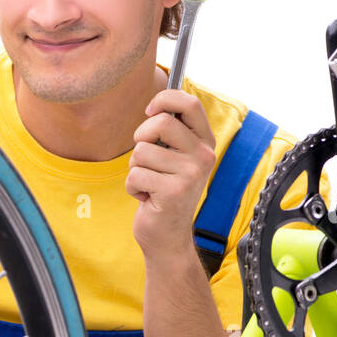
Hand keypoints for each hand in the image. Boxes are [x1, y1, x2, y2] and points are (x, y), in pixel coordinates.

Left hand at [126, 89, 216, 261]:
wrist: (168, 236)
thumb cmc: (164, 191)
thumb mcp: (173, 158)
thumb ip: (169, 132)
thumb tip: (155, 105)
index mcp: (204, 142)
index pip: (190, 104)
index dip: (164, 99)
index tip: (148, 111)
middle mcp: (203, 156)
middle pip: (161, 122)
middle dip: (141, 138)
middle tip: (144, 158)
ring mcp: (191, 174)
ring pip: (141, 151)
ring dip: (135, 168)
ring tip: (149, 184)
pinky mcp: (174, 191)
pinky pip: (135, 175)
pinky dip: (132, 187)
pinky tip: (147, 198)